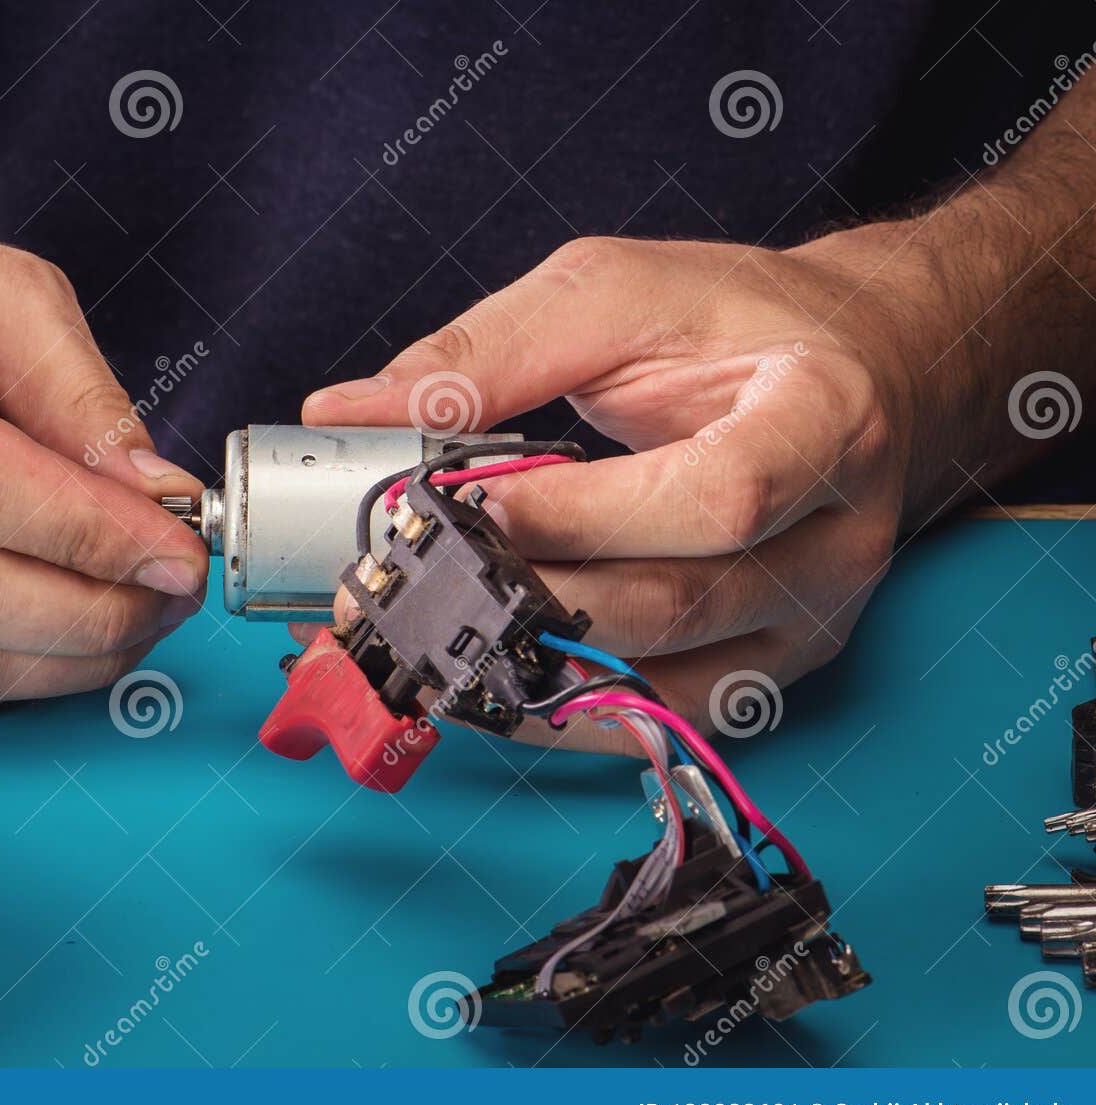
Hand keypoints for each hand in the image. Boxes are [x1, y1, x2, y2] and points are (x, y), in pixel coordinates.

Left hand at [301, 233, 935, 746]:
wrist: (852, 366)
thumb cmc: (732, 323)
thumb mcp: (613, 294)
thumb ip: (485, 357)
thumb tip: (346, 414)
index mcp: (823, 419)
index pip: (717, 497)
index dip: (585, 516)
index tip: (474, 502)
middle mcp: (836, 536)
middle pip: (676, 602)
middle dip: (531, 595)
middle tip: (417, 574)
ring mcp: (812, 617)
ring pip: (664, 676)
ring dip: (534, 661)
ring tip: (433, 622)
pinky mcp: (772, 667)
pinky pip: (665, 716)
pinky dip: (568, 707)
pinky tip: (494, 668)